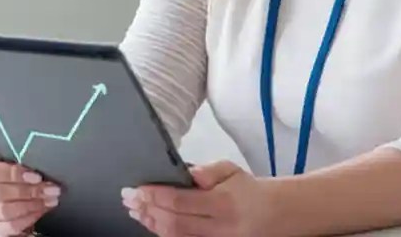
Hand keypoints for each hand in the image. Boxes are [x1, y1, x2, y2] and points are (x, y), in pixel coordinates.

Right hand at [0, 157, 61, 234]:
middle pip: (0, 193)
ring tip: (50, 199)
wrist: (3, 188)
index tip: (36, 176)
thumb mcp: (9, 161)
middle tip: (50, 189)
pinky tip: (41, 210)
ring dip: (32, 205)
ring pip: (6, 212)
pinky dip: (29, 218)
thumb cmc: (7, 172)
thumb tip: (39, 162)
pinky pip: (11, 226)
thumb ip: (18, 161)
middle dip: (29, 191)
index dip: (13, 174)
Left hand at [122, 160, 275, 236]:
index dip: (155, 196)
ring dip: (150, 224)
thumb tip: (187, 173)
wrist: (272, 215)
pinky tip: (151, 222)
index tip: (137, 189)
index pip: (180, 201)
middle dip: (147, 211)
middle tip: (127, 199)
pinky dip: (163, 233)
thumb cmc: (246, 189)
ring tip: (134, 211)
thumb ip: (209, 170)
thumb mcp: (231, 170)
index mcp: (222, 203)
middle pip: (173, 223)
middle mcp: (218, 227)